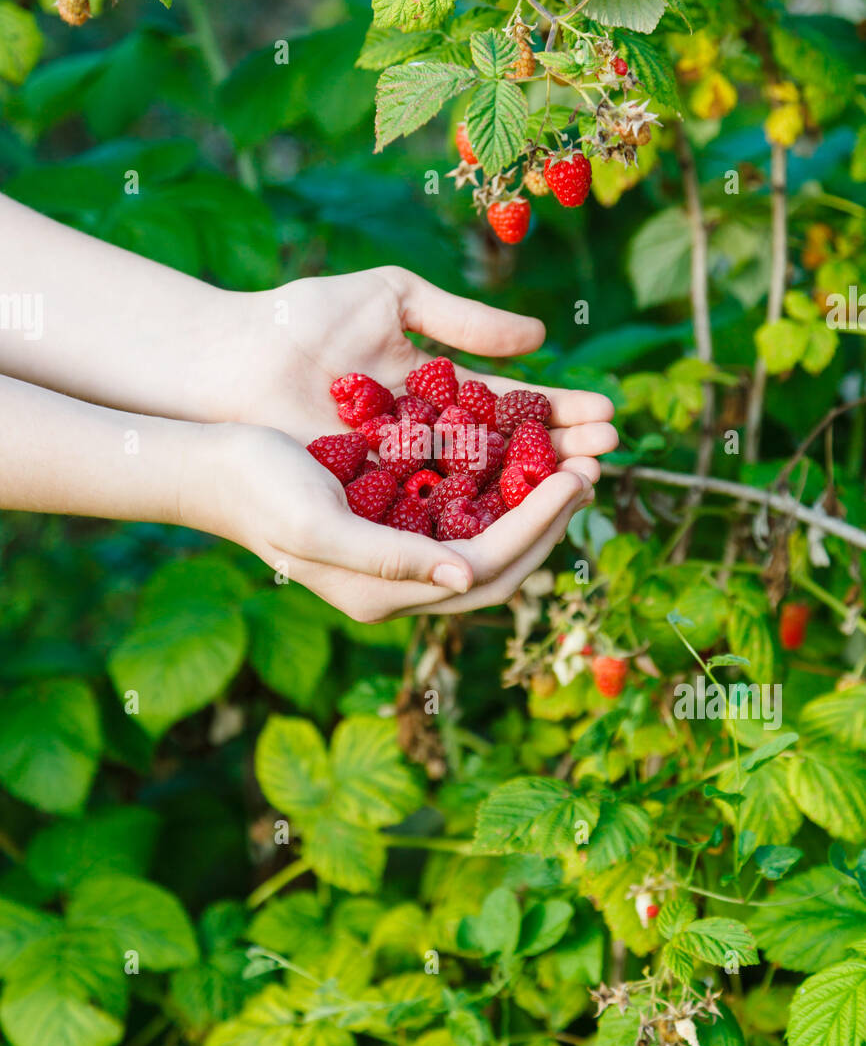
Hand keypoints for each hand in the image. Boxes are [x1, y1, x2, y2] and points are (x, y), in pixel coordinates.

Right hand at [190, 422, 595, 621]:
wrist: (215, 467)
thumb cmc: (259, 491)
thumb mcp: (318, 525)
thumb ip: (389, 558)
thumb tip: (467, 577)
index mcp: (386, 595)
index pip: (486, 566)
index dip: (537, 524)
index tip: (575, 476)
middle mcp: (403, 584)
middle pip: (502, 563)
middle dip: (551, 519)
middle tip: (591, 468)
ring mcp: (402, 555)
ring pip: (491, 538)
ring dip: (535, 503)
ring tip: (573, 459)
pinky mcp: (397, 521)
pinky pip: (466, 512)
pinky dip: (501, 486)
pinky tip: (524, 450)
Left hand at [219, 265, 618, 485]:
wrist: (234, 358)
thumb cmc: (303, 322)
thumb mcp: (394, 300)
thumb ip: (463, 320)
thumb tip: (539, 336)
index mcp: (434, 391)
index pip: (510, 406)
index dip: (558, 411)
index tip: (606, 414)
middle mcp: (426, 439)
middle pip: (508, 452)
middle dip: (562, 451)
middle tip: (610, 453)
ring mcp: (402, 475)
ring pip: (482, 486)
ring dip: (535, 485)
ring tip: (586, 479)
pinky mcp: (374, 504)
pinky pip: (435, 510)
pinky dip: (480, 510)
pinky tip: (524, 507)